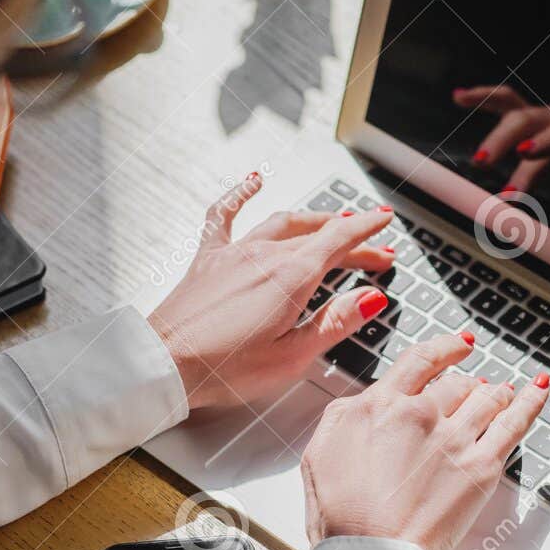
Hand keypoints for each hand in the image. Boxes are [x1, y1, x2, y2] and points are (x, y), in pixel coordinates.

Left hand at [149, 173, 400, 409]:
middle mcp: (265, 255)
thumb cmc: (224, 368)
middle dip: (350, 237)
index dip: (367, 229)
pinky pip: (225, 215)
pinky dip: (241, 194)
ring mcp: (235, 253)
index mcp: (291, 278)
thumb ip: (335, 322)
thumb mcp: (294, 356)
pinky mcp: (209, 259)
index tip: (384, 221)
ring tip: (332, 223)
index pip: (340, 240)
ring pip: (283, 223)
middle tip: (374, 250)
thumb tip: (371, 297)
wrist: (164, 363)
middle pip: (318, 235)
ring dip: (313, 220)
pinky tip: (253, 181)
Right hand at [300, 332, 549, 549]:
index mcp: (381, 405)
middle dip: (466, 384)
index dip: (445, 348)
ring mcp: (455, 438)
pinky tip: (539, 390)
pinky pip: (516, 422)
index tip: (458, 345)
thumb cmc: (341, 515)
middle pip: (457, 382)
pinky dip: (531, 401)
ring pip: (488, 397)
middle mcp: (420, 413)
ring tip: (502, 393)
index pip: (421, 361)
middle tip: (472, 389)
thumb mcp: (320, 450)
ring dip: (496, 392)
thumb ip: (346, 415)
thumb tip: (365, 401)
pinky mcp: (481, 466)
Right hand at [452, 85, 549, 195]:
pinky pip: (510, 103)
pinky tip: (459, 96)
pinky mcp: (540, 121)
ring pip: (520, 114)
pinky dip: (484, 98)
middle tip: (489, 164)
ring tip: (479, 160)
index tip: (527, 154)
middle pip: (539, 119)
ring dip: (497, 135)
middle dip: (511, 139)